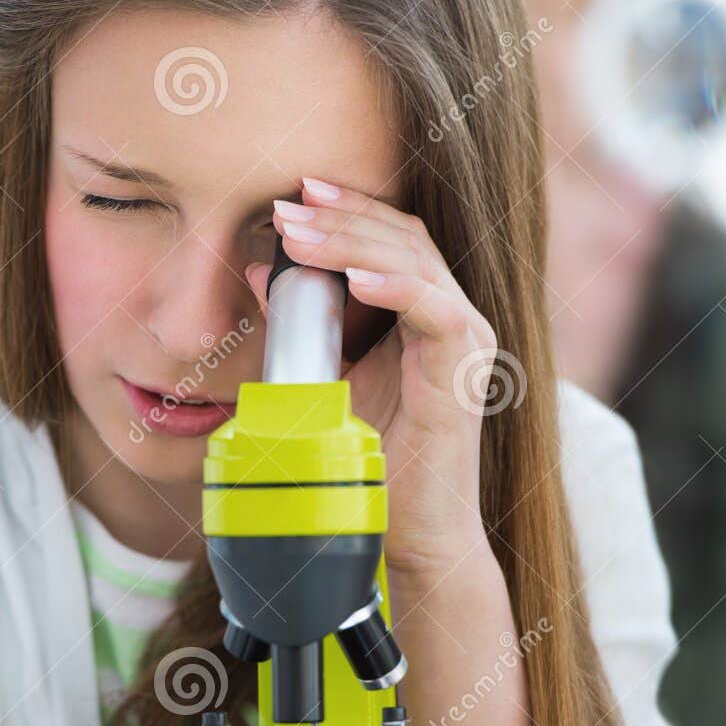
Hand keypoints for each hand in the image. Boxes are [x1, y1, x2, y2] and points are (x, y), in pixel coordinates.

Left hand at [247, 176, 498, 572]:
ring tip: (299, 235)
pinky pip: (434, 312)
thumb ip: (302, 322)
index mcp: (426, 312)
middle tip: (287, 204)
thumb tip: (259, 268)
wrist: (411, 531)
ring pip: (415, 264)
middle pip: (404, 239)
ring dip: (353, 244)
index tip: (294, 195)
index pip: (392, 240)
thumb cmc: (374, 460)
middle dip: (342, 216)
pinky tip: (356, 280)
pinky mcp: (464, 370)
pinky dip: (395, 288)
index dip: (347, 211)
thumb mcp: (327, 376)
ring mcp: (465, 340)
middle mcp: (455, 317)